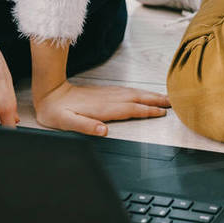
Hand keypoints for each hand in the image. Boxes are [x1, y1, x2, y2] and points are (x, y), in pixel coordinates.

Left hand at [32, 81, 169, 136]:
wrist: (50, 94)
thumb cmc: (57, 111)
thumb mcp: (67, 122)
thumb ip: (85, 126)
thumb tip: (103, 131)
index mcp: (103, 109)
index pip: (130, 110)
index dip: (147, 111)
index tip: (162, 112)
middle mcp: (108, 99)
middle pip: (137, 99)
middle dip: (155, 100)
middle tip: (173, 102)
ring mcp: (107, 95)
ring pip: (133, 94)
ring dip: (150, 95)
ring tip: (164, 98)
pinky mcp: (104, 93)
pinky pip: (127, 92)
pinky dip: (139, 93)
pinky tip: (142, 95)